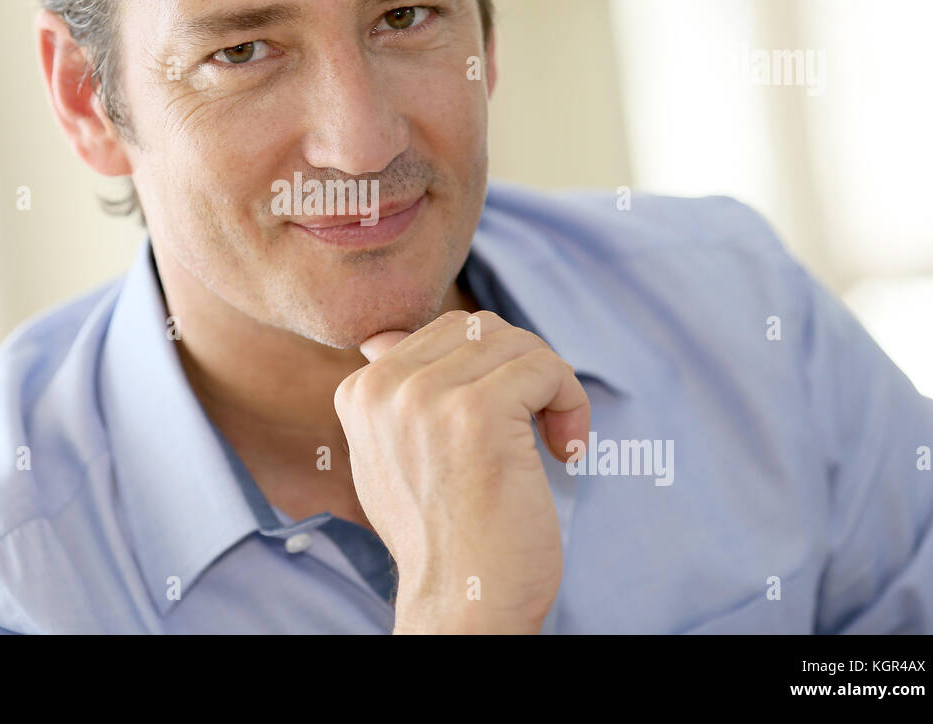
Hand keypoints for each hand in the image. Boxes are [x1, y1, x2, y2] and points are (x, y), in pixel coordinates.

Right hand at [334, 310, 589, 633]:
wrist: (460, 603)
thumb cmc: (442, 536)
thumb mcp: (391, 456)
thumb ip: (393, 397)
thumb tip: (383, 338)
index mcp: (360, 390)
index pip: (445, 331)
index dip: (491, 371)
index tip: (502, 428)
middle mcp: (384, 386)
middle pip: (483, 328)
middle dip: (523, 371)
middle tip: (537, 429)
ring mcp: (427, 397)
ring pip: (518, 345)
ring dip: (552, 389)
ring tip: (554, 442)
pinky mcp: (477, 412)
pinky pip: (546, 369)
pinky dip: (572, 404)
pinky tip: (567, 452)